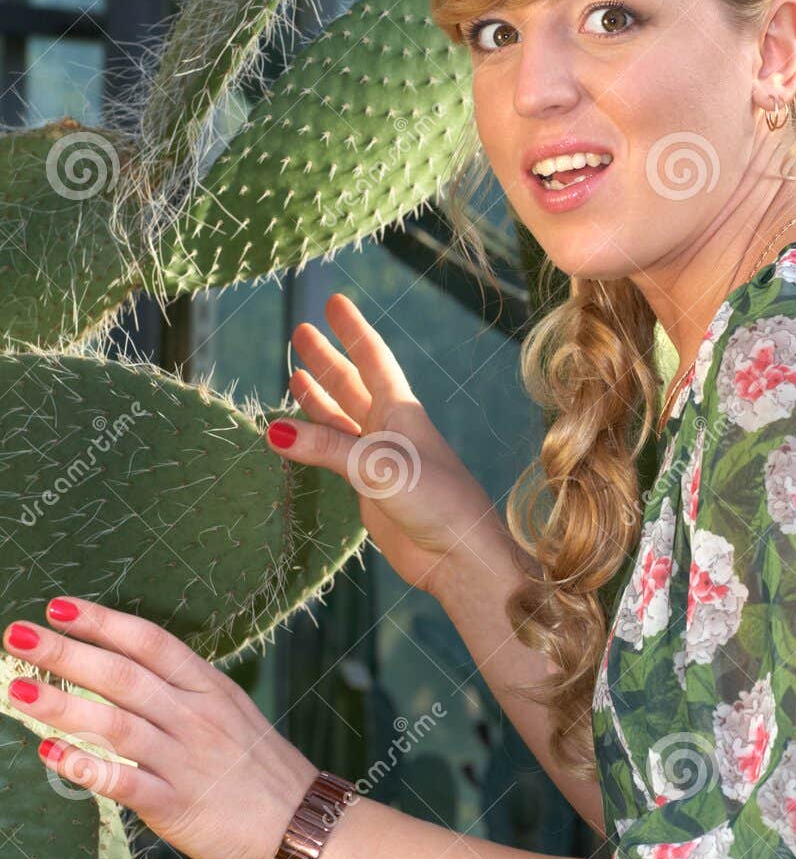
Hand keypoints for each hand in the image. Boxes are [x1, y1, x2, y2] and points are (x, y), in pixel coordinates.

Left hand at [2, 598, 320, 858]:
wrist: (302, 826)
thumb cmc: (260, 769)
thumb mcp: (230, 713)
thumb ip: (182, 692)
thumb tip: (125, 668)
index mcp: (209, 689)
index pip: (150, 643)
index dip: (104, 622)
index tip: (59, 606)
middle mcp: (195, 717)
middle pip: (124, 676)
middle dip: (67, 653)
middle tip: (18, 635)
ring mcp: (186, 760)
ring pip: (116, 724)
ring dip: (63, 705)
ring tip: (17, 690)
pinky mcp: (177, 805)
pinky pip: (125, 783)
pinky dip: (87, 768)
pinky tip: (52, 756)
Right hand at [266, 291, 500, 598]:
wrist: (459, 556)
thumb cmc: (434, 502)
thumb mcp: (377, 466)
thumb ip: (327, 448)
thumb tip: (274, 431)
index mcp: (401, 410)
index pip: (372, 358)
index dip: (352, 330)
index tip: (333, 302)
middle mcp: (390, 428)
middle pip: (352, 383)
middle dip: (327, 358)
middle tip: (300, 330)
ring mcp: (380, 459)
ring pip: (342, 418)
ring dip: (319, 397)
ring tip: (294, 374)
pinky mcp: (371, 491)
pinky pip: (335, 455)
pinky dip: (315, 441)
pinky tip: (298, 436)